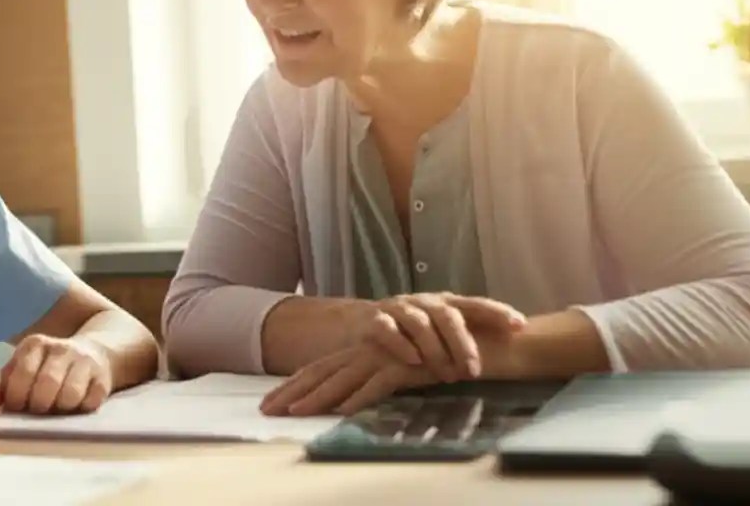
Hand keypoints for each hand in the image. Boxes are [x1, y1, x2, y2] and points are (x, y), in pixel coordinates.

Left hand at [0, 335, 112, 414]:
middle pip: (45, 387)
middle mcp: (60, 348)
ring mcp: (84, 361)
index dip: (16, 400)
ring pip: (69, 396)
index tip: (17, 407)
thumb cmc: (46, 368)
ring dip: (60, 410)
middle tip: (37, 411)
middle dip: (38, 407)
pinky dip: (80, 410)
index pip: (20, 377)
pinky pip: (90, 402)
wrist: (93, 354)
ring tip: (56, 409)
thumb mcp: (18, 370)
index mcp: (34, 345)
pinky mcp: (103, 378)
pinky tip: (76, 406)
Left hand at [260, 343, 435, 416]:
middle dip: (293, 392)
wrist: (484, 336)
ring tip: (295, 413)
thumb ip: (380, 378)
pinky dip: (362, 396)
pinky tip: (344, 410)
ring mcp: (389, 355)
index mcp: (366, 352)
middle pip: (324, 372)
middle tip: (265, 410)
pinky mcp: (413, 364)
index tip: (270, 403)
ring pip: (346, 377)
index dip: (295, 385)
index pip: (323, 370)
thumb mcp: (405, 369)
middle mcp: (371, 350)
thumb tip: (349, 402)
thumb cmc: (447, 354)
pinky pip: (382, 381)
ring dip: (319, 396)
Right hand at [361, 293, 524, 381]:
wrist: (361, 322)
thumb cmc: (410, 332)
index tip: (519, 325)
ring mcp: (398, 309)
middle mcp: (424, 303)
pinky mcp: (374, 319)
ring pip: (420, 323)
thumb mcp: (440, 332)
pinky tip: (413, 360)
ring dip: (435, 349)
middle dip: (463, 343)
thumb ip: (466, 340)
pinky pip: (388, 328)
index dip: (497, 312)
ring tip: (447, 375)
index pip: (475, 304)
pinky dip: (401, 344)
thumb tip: (510, 356)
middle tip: (474, 371)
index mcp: (446, 304)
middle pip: (447, 315)